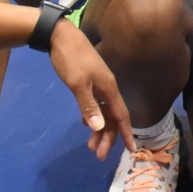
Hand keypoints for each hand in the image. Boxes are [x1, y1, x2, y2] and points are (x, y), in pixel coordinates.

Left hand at [48, 20, 130, 158]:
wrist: (60, 36)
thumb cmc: (70, 59)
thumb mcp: (78, 84)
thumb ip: (89, 106)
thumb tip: (100, 128)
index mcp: (108, 89)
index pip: (121, 115)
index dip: (126, 133)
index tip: (131, 150)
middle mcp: (107, 88)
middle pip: (112, 117)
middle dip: (107, 137)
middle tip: (97, 155)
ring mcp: (98, 84)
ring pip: (103, 112)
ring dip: (99, 128)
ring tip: (90, 145)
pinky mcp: (89, 82)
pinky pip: (96, 104)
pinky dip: (92, 116)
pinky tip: (85, 123)